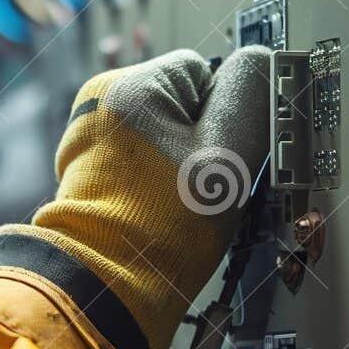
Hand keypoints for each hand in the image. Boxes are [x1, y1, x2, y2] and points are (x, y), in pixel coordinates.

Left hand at [0, 46, 271, 348]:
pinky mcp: (87, 175)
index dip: (229, 114)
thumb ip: (251, 95)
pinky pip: (140, 165)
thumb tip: (261, 61)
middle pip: (183, 106)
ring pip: (164, 138)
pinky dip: (155, 185)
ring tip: (181, 203)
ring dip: (182, 165)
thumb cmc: (163, 230)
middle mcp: (100, 104)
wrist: (108, 287)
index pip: (206, 72)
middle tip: (207, 184)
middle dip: (203, 141)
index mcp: (130, 85)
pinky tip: (161, 212)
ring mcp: (89, 140)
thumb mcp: (228, 153)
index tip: (231, 151)